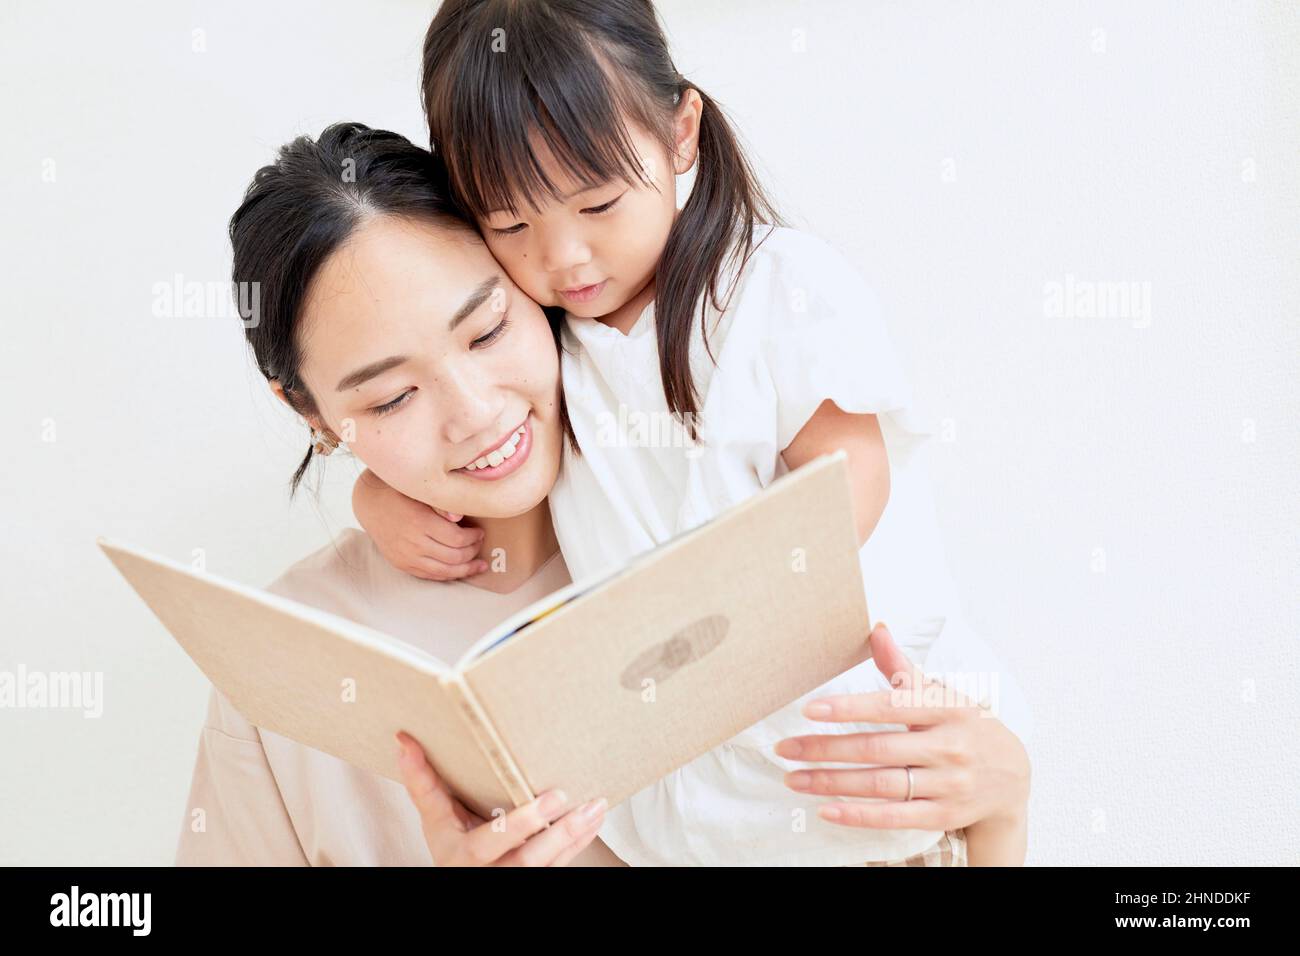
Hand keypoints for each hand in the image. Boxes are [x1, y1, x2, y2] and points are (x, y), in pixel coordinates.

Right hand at [353, 469, 486, 580]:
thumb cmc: (400, 493)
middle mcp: (413, 542)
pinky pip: (430, 575)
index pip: (457, 539)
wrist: (371, 505)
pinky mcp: (402, 564)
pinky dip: (448, 574)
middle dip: (473, 551)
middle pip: (454, 556)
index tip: (480, 531)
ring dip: (465, 569)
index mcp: (420, 521)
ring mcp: (406, 556)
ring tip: (478, 565)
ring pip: (444, 571)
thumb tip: (461, 518)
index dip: (474, 537)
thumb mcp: (421, 491)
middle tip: (479, 543)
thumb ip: (442, 505)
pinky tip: (460, 570)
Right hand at [395, 732, 606, 865]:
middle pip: (529, 858)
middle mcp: (490, 874)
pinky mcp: (536, 878)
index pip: (490, 842)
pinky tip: (595, 820)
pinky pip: (561, 865)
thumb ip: (422, 782)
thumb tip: (404, 740)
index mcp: (462, 857)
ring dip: (577, 835)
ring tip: (596, 806)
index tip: (551, 798)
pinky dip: (580, 842)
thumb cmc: (450, 845)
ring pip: (550, 864)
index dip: (521, 823)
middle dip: (559, 831)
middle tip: (580, 802)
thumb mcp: (434, 818)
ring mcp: (514, 880)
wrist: (462, 875)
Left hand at [775, 622, 1029, 834]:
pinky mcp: (944, 815)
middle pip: (878, 749)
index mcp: (947, 709)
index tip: (810, 709)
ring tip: (794, 778)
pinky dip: (859, 814)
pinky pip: (895, 817)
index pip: (892, 706)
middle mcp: (950, 747)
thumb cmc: (965, 726)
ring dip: (832, 783)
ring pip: (881, 785)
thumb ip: (904, 668)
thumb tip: (876, 629)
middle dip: (826, 750)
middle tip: (786, 749)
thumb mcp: (942, 694)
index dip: (850, 708)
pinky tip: (827, 808)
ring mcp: (948, 784)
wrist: (1012, 776)